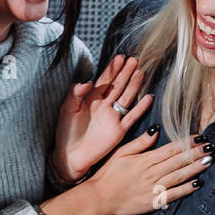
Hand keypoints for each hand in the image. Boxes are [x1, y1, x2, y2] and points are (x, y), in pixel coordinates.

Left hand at [51, 55, 153, 182]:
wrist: (69, 156)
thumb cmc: (65, 132)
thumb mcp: (67, 109)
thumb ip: (75, 93)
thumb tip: (88, 80)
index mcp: (90, 99)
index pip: (104, 80)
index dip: (112, 69)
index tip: (120, 57)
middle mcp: (104, 106)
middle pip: (118, 86)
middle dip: (125, 73)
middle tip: (134, 60)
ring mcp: (112, 117)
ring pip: (126, 98)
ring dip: (134, 85)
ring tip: (141, 72)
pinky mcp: (119, 130)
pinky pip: (132, 117)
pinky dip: (140, 108)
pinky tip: (148, 97)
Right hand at [84, 128, 211, 214]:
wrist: (99, 198)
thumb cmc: (108, 174)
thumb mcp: (121, 153)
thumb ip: (140, 142)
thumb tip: (156, 130)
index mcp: (145, 160)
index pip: (171, 148)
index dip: (187, 142)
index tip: (200, 137)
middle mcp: (152, 173)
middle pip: (179, 160)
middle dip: (196, 153)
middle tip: (211, 146)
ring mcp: (154, 188)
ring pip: (180, 175)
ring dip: (196, 168)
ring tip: (209, 160)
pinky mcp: (153, 202)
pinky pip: (174, 194)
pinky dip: (187, 188)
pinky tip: (198, 183)